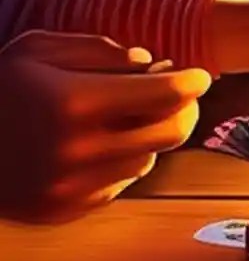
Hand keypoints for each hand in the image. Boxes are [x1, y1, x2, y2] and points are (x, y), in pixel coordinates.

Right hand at [0, 30, 209, 223]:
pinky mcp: (68, 210)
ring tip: (124, 117)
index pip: (162, 95)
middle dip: (182, 111)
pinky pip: (119, 184)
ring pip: (147, 159)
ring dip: (147, 137)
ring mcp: (74, 186)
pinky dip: (120, 162)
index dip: (189, 83)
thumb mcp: (36, 51)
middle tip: (182, 96)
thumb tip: (151, 63)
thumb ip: (98, 51)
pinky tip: (96, 145)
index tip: (200, 75)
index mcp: (72, 102)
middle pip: (169, 133)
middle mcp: (79, 150)